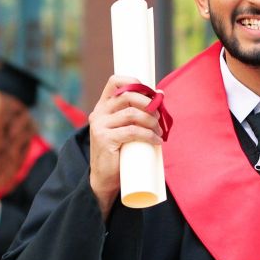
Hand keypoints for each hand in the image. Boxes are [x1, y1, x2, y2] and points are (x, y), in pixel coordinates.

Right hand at [87, 75, 163, 218]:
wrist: (104, 178)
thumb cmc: (119, 152)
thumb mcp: (126, 128)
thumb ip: (137, 113)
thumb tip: (161, 94)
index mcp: (103, 106)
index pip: (115, 81)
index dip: (135, 82)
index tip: (151, 93)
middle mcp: (99, 113)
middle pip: (127, 96)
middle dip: (149, 104)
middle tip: (159, 117)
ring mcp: (100, 126)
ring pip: (132, 114)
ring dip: (151, 121)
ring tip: (158, 131)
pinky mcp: (105, 139)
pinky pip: (132, 131)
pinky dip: (148, 135)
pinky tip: (156, 141)